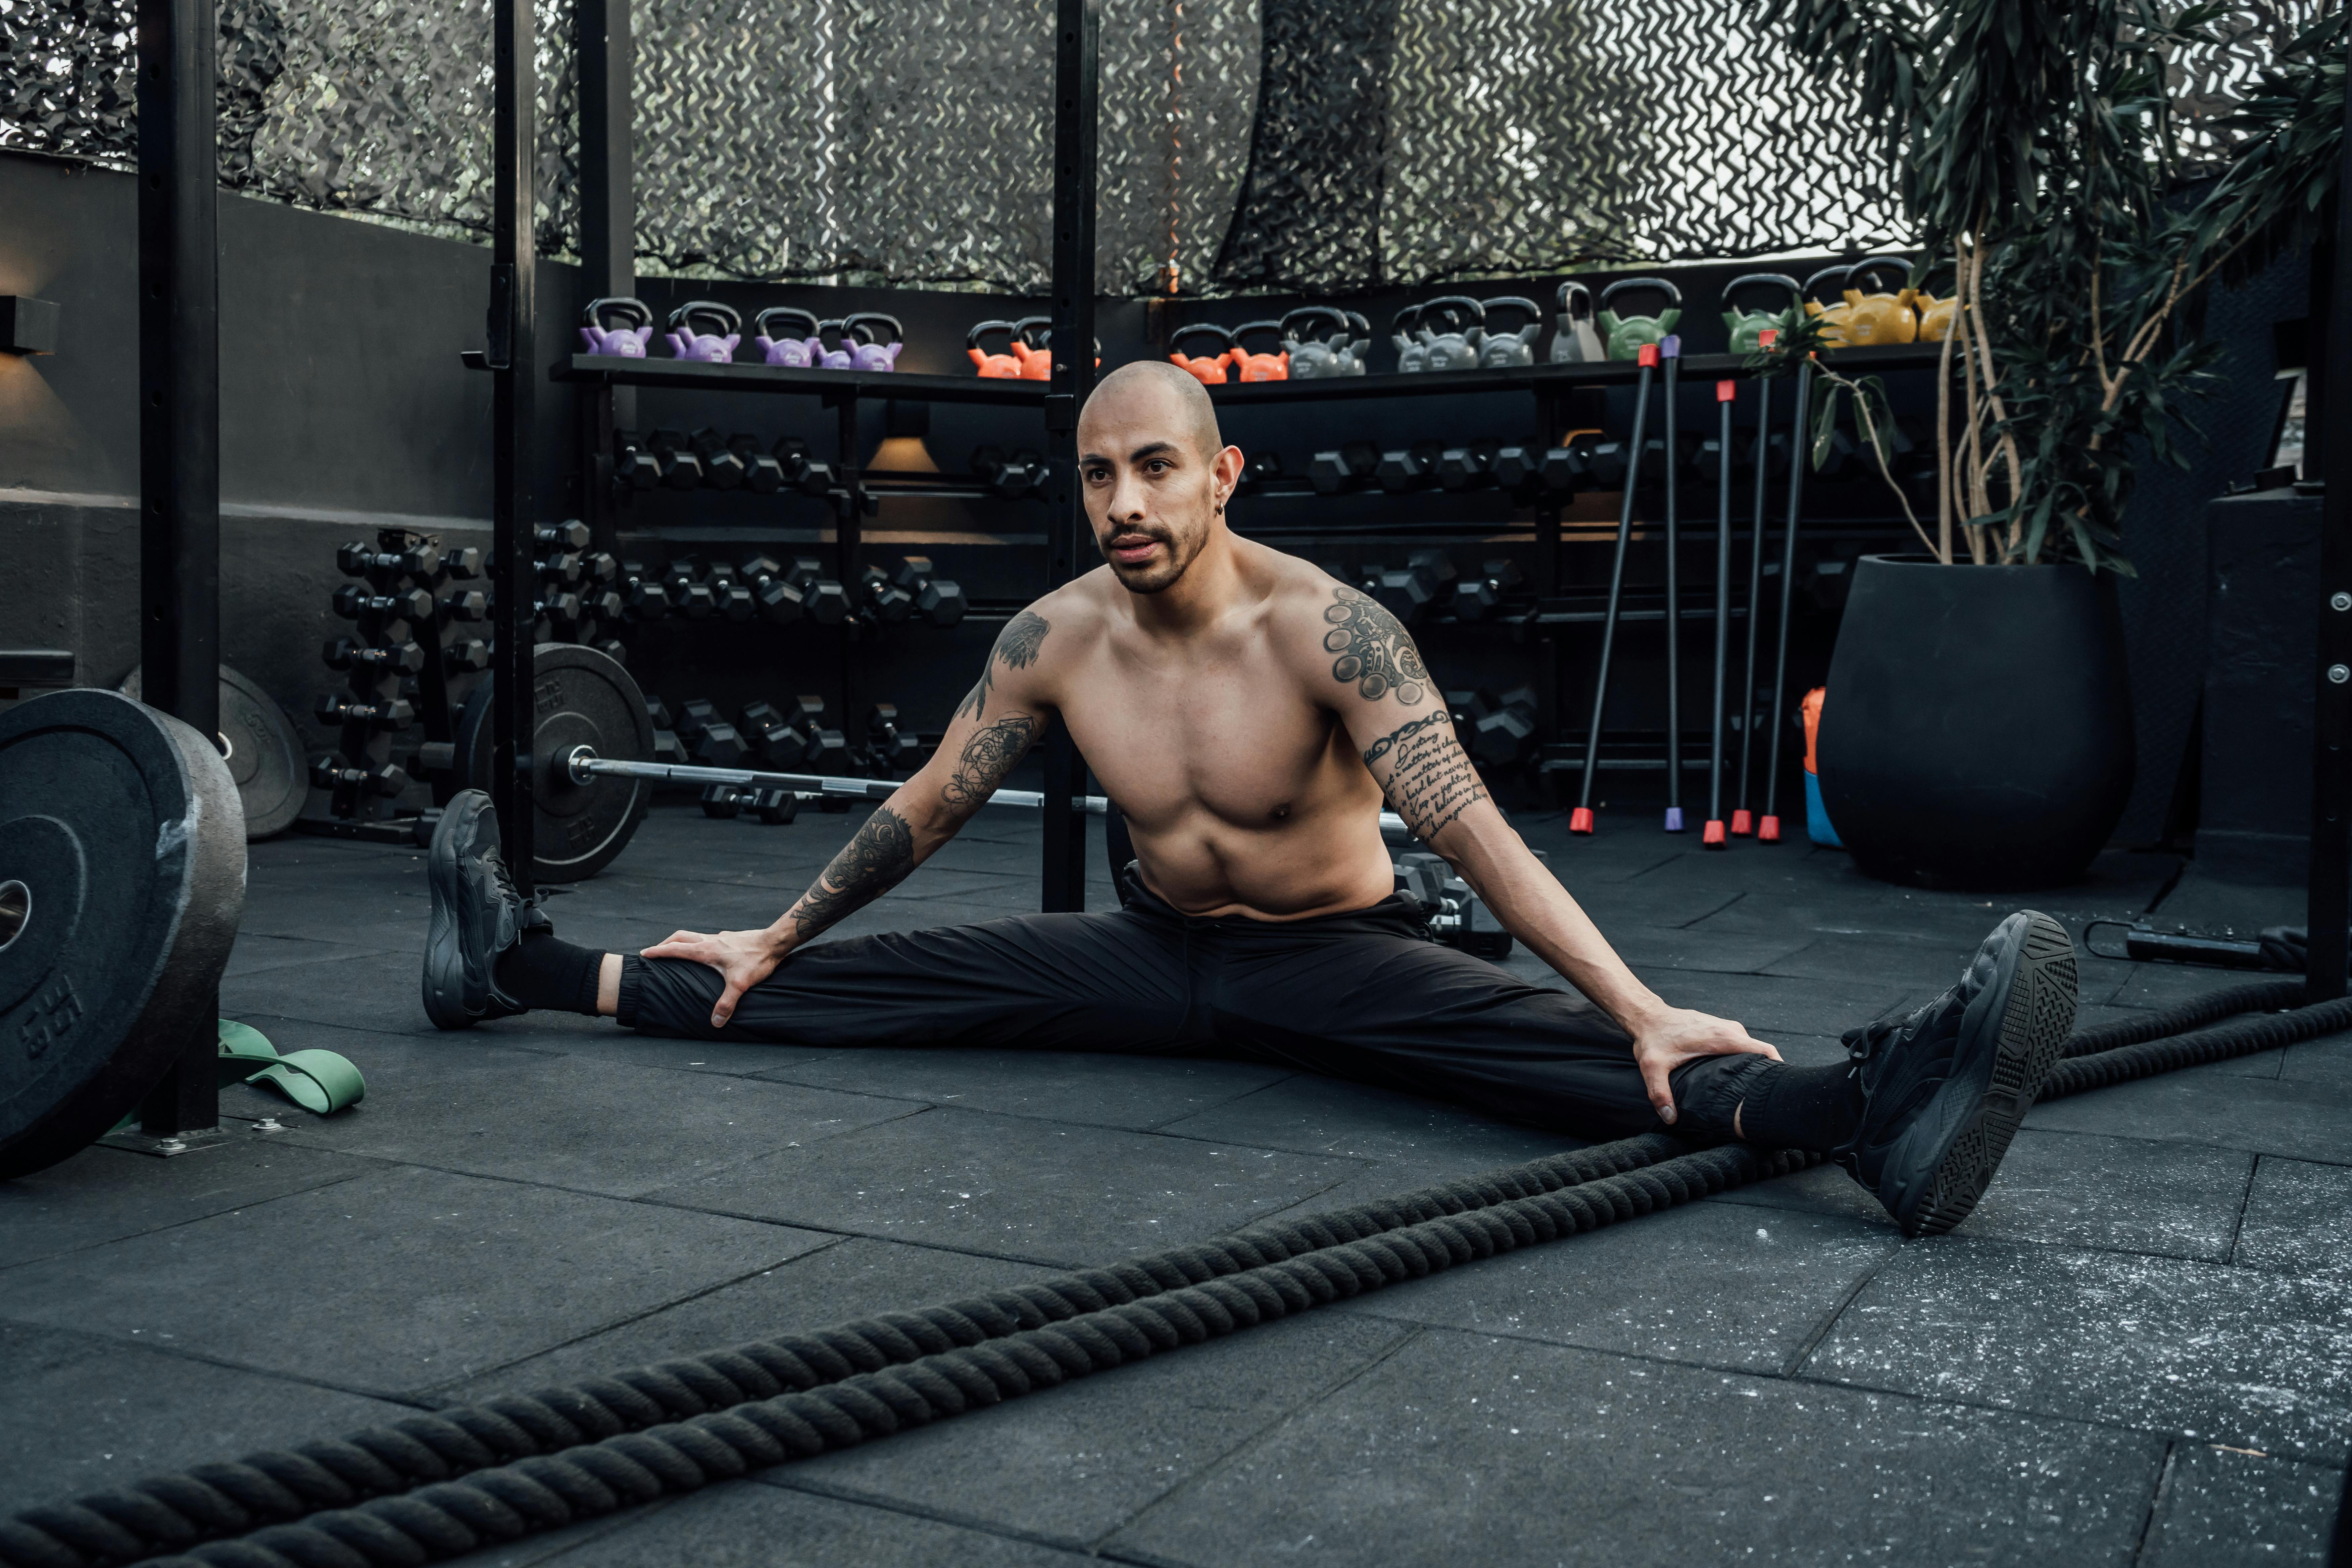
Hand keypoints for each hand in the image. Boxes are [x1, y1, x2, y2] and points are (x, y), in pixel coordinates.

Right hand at [639, 928, 784, 1027]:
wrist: (774, 942)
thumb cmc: (757, 960)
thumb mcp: (740, 984)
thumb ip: (726, 1004)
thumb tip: (715, 1022)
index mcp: (706, 950)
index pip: (676, 949)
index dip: (658, 951)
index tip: (644, 954)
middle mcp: (710, 940)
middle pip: (680, 937)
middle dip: (665, 943)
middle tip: (655, 951)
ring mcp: (720, 938)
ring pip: (693, 936)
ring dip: (680, 942)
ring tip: (675, 952)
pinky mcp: (729, 938)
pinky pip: (706, 939)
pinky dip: (696, 944)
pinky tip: (704, 954)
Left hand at [1627, 1005, 1781, 1124]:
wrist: (1648, 1016)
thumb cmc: (1653, 1039)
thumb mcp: (1652, 1067)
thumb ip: (1660, 1092)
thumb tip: (1670, 1118)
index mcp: (1723, 1038)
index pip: (1765, 1051)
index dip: (1777, 1070)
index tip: (1779, 1091)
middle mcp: (1731, 1030)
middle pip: (1762, 1054)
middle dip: (1766, 1075)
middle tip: (1763, 1100)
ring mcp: (1727, 1028)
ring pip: (1752, 1050)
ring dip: (1754, 1068)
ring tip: (1751, 1093)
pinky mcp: (1722, 1030)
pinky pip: (1742, 1046)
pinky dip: (1744, 1060)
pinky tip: (1736, 1079)